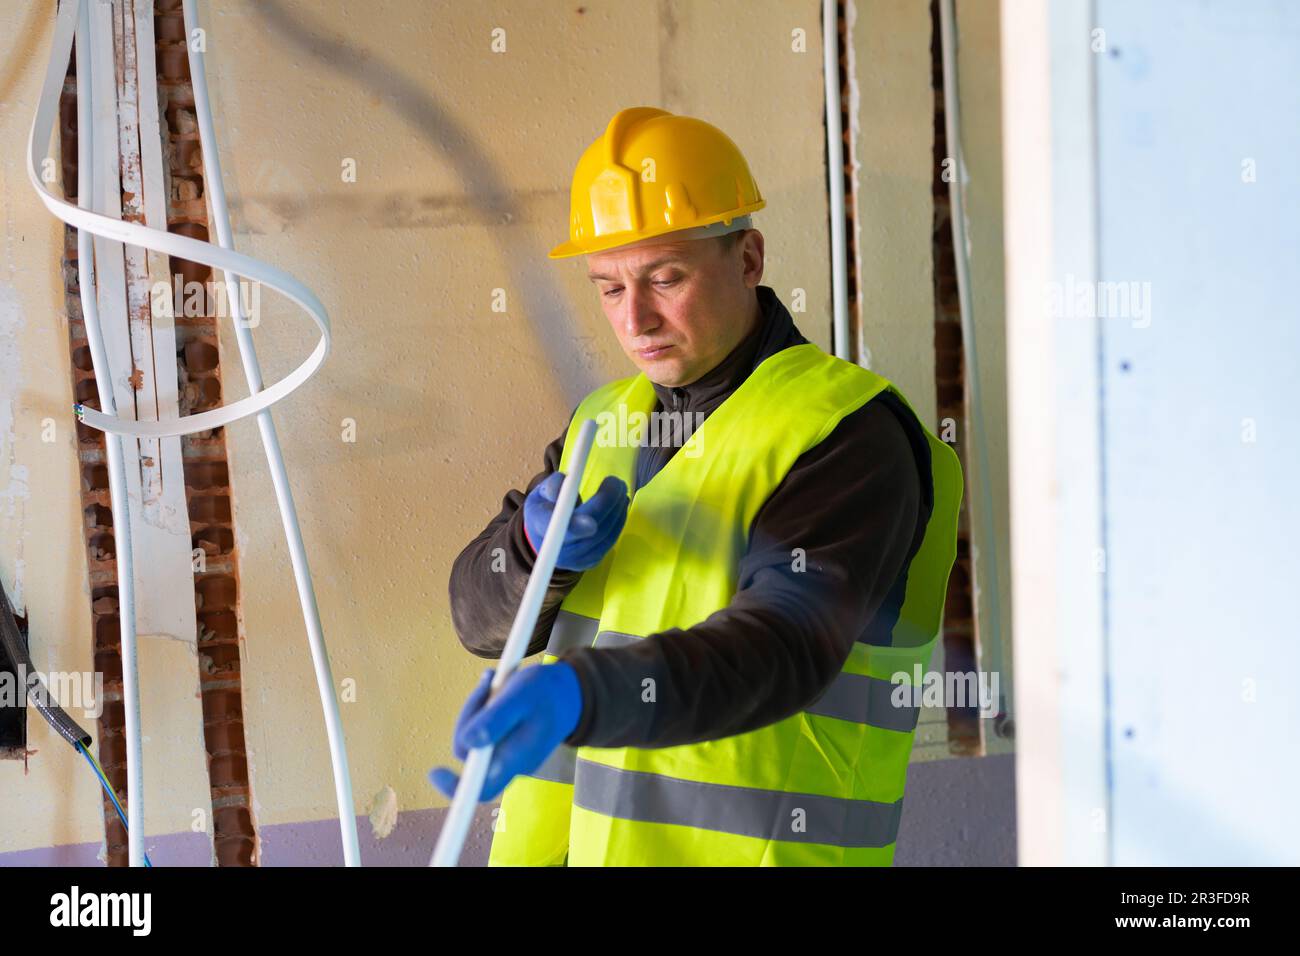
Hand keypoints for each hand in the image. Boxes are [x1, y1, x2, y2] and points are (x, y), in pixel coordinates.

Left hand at [429, 661, 582, 802]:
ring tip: (494, 681)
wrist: (574, 691)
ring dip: (478, 708)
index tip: (434, 771)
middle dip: (470, 718)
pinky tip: (497, 689)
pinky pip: (487, 730)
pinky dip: (486, 709)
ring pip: (477, 738)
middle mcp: (512, 762)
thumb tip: (467, 743)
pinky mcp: (509, 742)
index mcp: (516, 758)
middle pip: (472, 752)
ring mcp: (511, 753)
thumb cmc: (548, 692)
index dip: (455, 787)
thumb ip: (495, 720)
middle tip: (486, 685)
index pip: (482, 788)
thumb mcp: (520, 696)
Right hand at [523, 472, 627, 570]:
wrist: (544, 537)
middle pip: (589, 532)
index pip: (557, 529)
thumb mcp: (541, 493)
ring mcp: (576, 560)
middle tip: (616, 482)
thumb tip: (568, 482)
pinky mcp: (591, 562)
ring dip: (617, 509)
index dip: (575, 528)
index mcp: (541, 528)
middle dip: (607, 504)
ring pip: (604, 535)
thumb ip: (553, 486)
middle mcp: (558, 550)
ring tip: (620, 488)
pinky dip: (618, 521)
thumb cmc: (544, 510)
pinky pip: (610, 541)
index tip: (591, 523)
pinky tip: (620, 505)